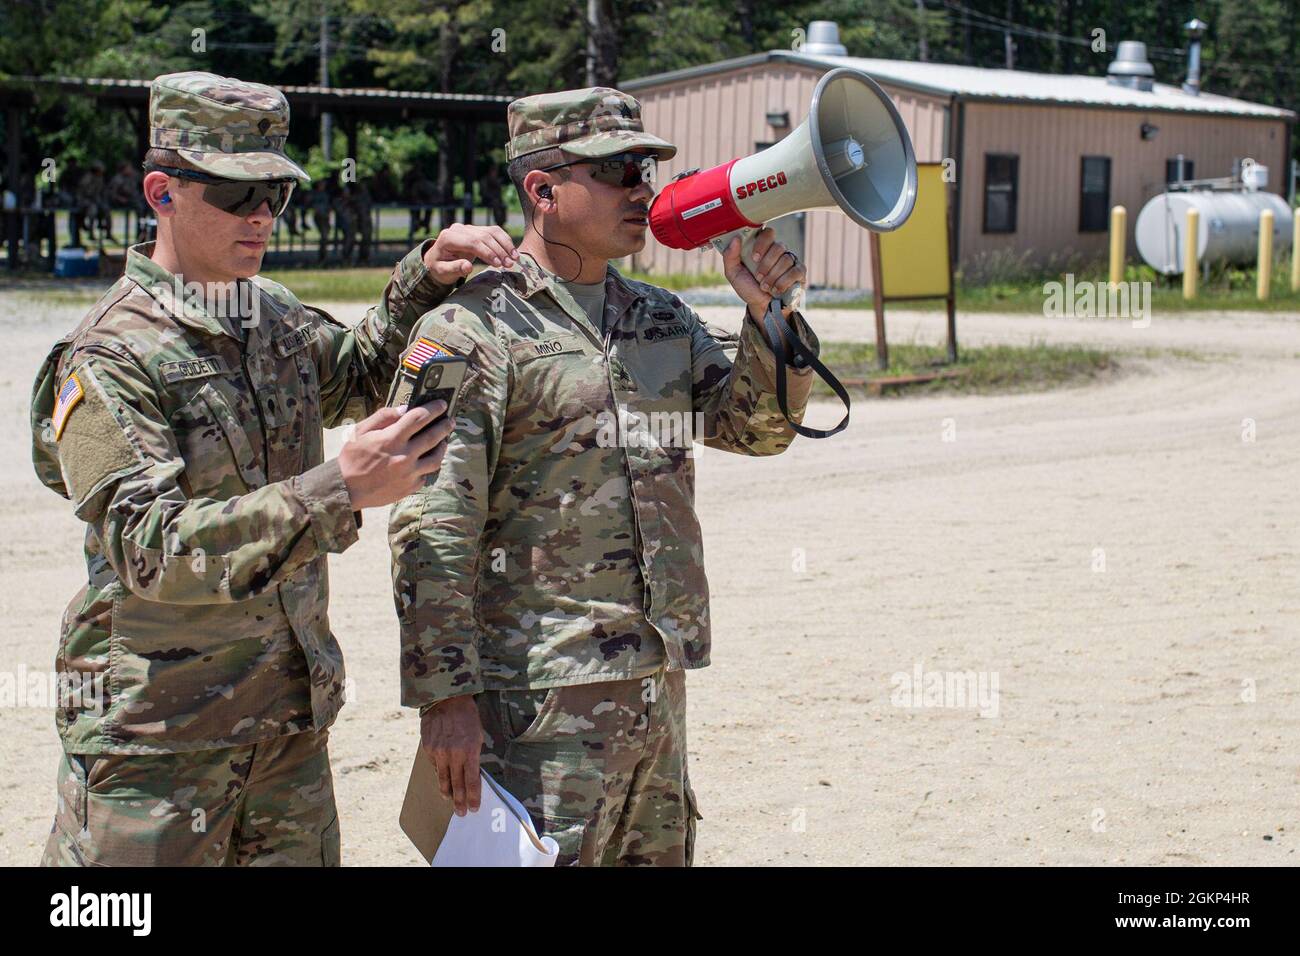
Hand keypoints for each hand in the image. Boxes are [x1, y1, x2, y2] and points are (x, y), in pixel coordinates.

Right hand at [338, 402, 453, 509]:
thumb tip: (405, 409)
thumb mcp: (361, 431)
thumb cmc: (352, 457)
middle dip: (445, 425)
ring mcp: (409, 473)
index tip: (442, 404)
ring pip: (436, 458)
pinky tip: (425, 461)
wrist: (346, 489)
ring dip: (442, 447)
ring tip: (443, 441)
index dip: (433, 408)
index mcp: (392, 439)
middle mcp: (405, 455)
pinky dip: (426, 466)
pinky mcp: (410, 487)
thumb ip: (383, 417)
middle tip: (450, 420)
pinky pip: (425, 475)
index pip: (420, 418)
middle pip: (433, 436)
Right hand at [421, 695, 482, 814]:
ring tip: (449, 800)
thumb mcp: (478, 734)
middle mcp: (453, 754)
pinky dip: (439, 771)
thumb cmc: (467, 716)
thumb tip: (471, 775)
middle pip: (457, 785)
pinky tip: (442, 774)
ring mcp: (438, 752)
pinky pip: (435, 765)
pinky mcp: (428, 748)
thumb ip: (474, 755)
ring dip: (447, 792)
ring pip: (442, 779)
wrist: (446, 699)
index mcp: (470, 750)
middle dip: (460, 801)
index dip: (473, 797)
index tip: (474, 808)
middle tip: (461, 813)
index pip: (471, 782)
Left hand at [422, 222, 518, 282]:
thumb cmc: (440, 267)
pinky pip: (494, 232)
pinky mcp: (477, 230)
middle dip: (499, 250)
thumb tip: (468, 267)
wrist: (438, 259)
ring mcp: (469, 228)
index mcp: (448, 237)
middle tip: (509, 265)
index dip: (486, 252)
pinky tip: (512, 252)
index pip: (472, 241)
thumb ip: (454, 269)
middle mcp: (459, 229)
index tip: (498, 264)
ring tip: (515, 259)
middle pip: (484, 236)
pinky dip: (505, 241)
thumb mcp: (442, 272)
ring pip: (492, 232)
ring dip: (505, 245)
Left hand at [721, 226, 805, 320]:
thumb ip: (730, 256)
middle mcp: (779, 251)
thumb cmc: (749, 288)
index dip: (762, 244)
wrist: (761, 307)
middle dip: (766, 264)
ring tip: (765, 287)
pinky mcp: (800, 273)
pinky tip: (776, 290)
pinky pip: (796, 271)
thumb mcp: (734, 274)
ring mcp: (791, 261)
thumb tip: (735, 238)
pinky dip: (783, 282)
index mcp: (764, 248)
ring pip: (786, 259)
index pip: (768, 233)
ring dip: (773, 276)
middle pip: (778, 247)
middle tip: (758, 277)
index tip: (754, 258)